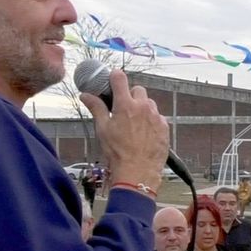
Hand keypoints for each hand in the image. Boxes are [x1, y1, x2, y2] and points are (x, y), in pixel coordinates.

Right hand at [80, 68, 168, 191]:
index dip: (114, 77)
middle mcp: (143, 107)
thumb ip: (96, 108)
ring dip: (142, 109)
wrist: (138, 172)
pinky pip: (158, 117)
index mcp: (125, 105)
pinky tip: (144, 134)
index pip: (120, 78)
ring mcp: (156, 116)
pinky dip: (151, 121)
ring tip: (134, 125)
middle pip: (137, 90)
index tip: (112, 80)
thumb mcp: (103, 129)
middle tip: (123, 110)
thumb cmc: (118, 153)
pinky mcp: (165, 127)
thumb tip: (86, 95)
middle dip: (130, 96)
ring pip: (149, 104)